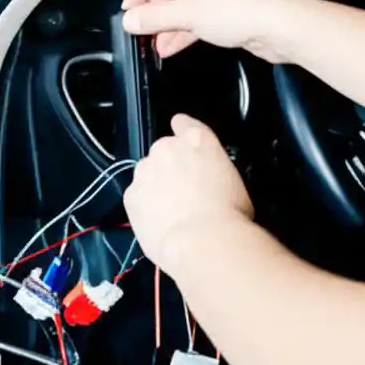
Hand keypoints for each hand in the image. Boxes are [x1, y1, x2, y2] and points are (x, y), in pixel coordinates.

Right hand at [121, 0, 305, 61]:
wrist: (281, 26)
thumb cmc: (244, 8)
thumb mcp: (187, 14)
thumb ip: (153, 17)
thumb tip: (131, 19)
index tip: (129, 11)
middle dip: (154, 12)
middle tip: (140, 30)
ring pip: (184, 5)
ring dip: (168, 25)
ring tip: (154, 44)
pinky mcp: (230, 9)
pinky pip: (199, 17)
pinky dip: (184, 31)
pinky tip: (172, 46)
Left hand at [124, 115, 254, 273]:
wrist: (202, 240)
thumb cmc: (227, 214)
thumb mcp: (234, 181)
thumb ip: (214, 169)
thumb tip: (211, 179)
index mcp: (198, 139)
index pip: (184, 124)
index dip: (182, 131)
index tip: (181, 136)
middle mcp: (168, 148)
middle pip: (163, 153)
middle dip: (170, 169)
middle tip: (185, 193)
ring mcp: (145, 170)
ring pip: (147, 175)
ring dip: (155, 187)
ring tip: (173, 213)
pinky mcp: (131, 194)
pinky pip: (136, 197)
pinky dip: (144, 207)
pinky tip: (160, 223)